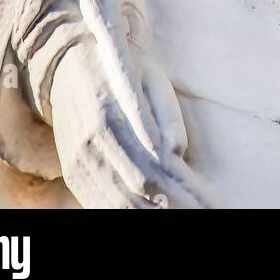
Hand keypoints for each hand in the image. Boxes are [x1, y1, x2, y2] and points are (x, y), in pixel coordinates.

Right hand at [49, 37, 211, 208]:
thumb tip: (178, 152)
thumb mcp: (151, 76)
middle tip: (206, 210)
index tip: (210, 200)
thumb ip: (167, 113)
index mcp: (109, 116)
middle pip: (136, 193)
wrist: (69, 66)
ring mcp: (77, 162)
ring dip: (153, 212)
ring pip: (118, 204)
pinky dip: (128, 212)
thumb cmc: (122, 67)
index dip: (181, 191)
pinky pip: (100, 204)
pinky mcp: (73, 172)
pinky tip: (153, 208)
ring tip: (186, 210)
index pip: (150, 169)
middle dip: (174, 206)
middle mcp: (88, 144)